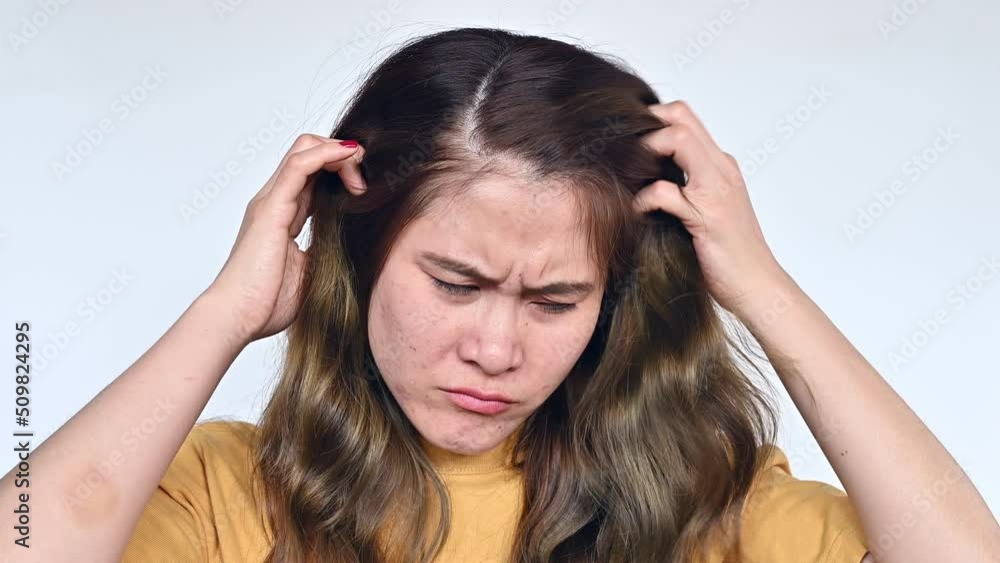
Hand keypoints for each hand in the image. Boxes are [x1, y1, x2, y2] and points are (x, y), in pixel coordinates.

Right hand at [205, 134, 366, 345]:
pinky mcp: (272, 208)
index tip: (367, 188)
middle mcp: (276, 201)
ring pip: (304, 150)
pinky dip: (327, 153)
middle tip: (365, 181)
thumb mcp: (311, 271)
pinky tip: (349, 155)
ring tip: (361, 171)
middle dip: (343, 156)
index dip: (342, 169)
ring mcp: (271, 201)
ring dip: (340, 153)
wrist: (238, 317)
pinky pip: (299, 165)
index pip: (313, 174)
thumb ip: (326, 252)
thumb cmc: (267, 303)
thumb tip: (351, 247)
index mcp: (284, 215)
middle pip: (309, 152)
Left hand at [633, 101, 784, 317]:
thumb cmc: (728, 254)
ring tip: (630, 176)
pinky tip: (636, 212)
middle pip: (681, 117)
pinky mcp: (707, 217)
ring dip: (646, 152)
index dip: (653, 119)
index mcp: (720, 166)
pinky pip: (666, 192)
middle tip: (623, 154)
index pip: (685, 117)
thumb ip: (684, 188)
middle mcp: (721, 170)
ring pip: (679, 140)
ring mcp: (716, 191)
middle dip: (645, 127)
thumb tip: (642, 177)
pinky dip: (644, 198)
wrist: (758, 286)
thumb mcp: (706, 210)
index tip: (628, 141)